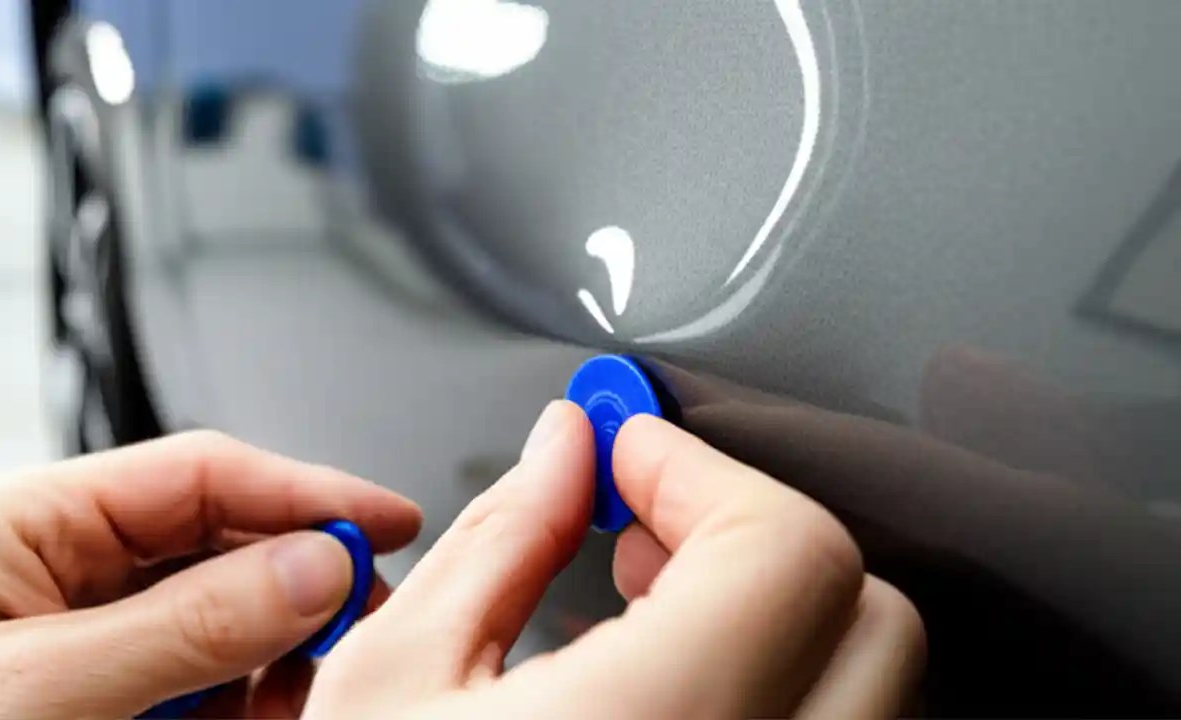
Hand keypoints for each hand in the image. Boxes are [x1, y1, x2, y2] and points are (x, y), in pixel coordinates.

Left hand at [0, 431, 421, 718]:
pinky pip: (195, 678)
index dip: (306, 489)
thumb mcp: (35, 695)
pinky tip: (251, 717)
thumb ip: (186, 627)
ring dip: (273, 651)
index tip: (386, 520)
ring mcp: (80, 636)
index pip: (201, 474)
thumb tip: (316, 566)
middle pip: (221, 538)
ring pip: (219, 614)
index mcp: (27, 526)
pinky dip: (239, 698)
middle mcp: (58, 570)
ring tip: (297, 692)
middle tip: (359, 621)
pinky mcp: (96, 697)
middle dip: (298, 577)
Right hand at [305, 402, 924, 718]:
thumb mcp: (393, 685)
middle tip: (638, 523)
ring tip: (646, 612)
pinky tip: (666, 698)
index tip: (633, 449)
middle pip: (857, 612)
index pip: (784, 549)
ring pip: (863, 691)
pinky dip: (770, 696)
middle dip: (744, 534)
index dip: (702, 469)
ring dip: (768, 616)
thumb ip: (498, 543)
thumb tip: (564, 450)